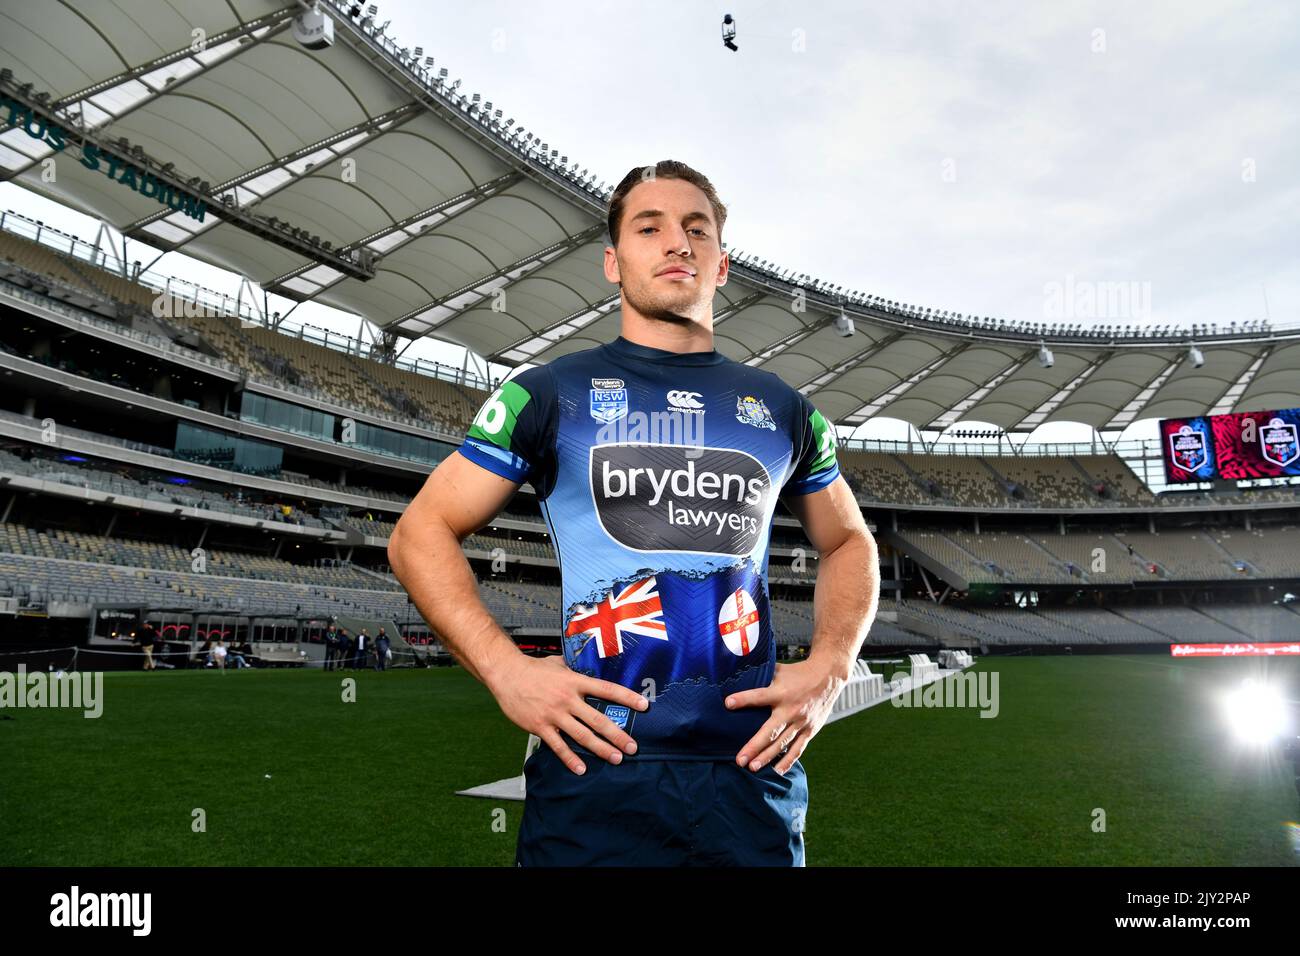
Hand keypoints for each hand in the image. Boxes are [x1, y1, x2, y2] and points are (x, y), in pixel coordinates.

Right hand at [487, 654, 648, 774]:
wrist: (506, 674)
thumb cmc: (533, 668)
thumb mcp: (558, 663)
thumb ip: (575, 668)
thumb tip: (589, 665)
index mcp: (575, 681)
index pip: (607, 689)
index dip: (627, 697)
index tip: (644, 706)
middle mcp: (568, 699)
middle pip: (598, 719)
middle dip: (618, 735)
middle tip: (632, 747)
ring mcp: (554, 714)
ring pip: (582, 735)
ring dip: (601, 749)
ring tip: (616, 758)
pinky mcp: (540, 726)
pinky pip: (558, 746)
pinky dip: (570, 758)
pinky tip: (581, 768)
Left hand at [725, 659, 846, 774]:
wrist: (829, 677)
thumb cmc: (798, 673)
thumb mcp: (780, 670)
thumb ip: (761, 675)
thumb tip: (739, 673)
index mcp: (781, 692)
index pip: (759, 696)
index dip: (744, 699)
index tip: (728, 703)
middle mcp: (791, 710)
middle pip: (770, 731)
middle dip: (754, 746)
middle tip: (740, 760)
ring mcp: (802, 722)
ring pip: (783, 743)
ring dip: (767, 757)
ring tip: (753, 768)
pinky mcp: (810, 730)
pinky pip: (798, 748)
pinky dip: (788, 760)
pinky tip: (777, 771)